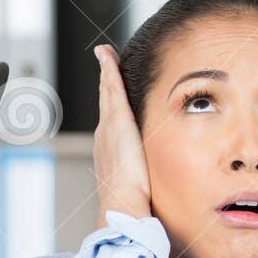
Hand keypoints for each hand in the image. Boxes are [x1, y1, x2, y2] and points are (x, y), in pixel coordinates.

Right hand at [93, 44, 150, 226]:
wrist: (121, 203)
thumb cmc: (132, 202)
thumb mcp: (137, 187)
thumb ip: (143, 180)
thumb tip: (154, 190)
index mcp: (109, 150)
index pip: (111, 121)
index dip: (111, 105)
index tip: (111, 94)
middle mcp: (104, 135)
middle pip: (105, 102)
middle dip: (104, 83)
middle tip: (103, 63)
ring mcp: (108, 125)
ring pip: (107, 92)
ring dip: (105, 72)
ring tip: (104, 55)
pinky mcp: (116, 119)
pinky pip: (111, 87)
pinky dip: (107, 69)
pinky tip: (107, 55)